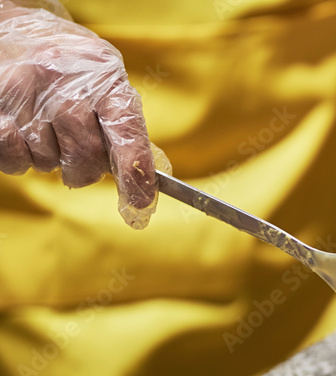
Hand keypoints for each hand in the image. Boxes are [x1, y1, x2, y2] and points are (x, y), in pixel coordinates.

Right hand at [0, 3, 155, 227]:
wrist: (14, 31)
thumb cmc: (69, 65)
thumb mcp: (105, 79)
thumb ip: (122, 122)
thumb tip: (141, 174)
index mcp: (104, 79)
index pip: (127, 134)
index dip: (135, 174)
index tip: (140, 203)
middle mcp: (65, 85)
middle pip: (86, 157)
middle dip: (85, 169)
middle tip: (78, 157)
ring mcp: (27, 96)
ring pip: (48, 162)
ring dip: (51, 160)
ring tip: (46, 131)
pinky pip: (14, 160)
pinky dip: (21, 160)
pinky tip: (23, 136)